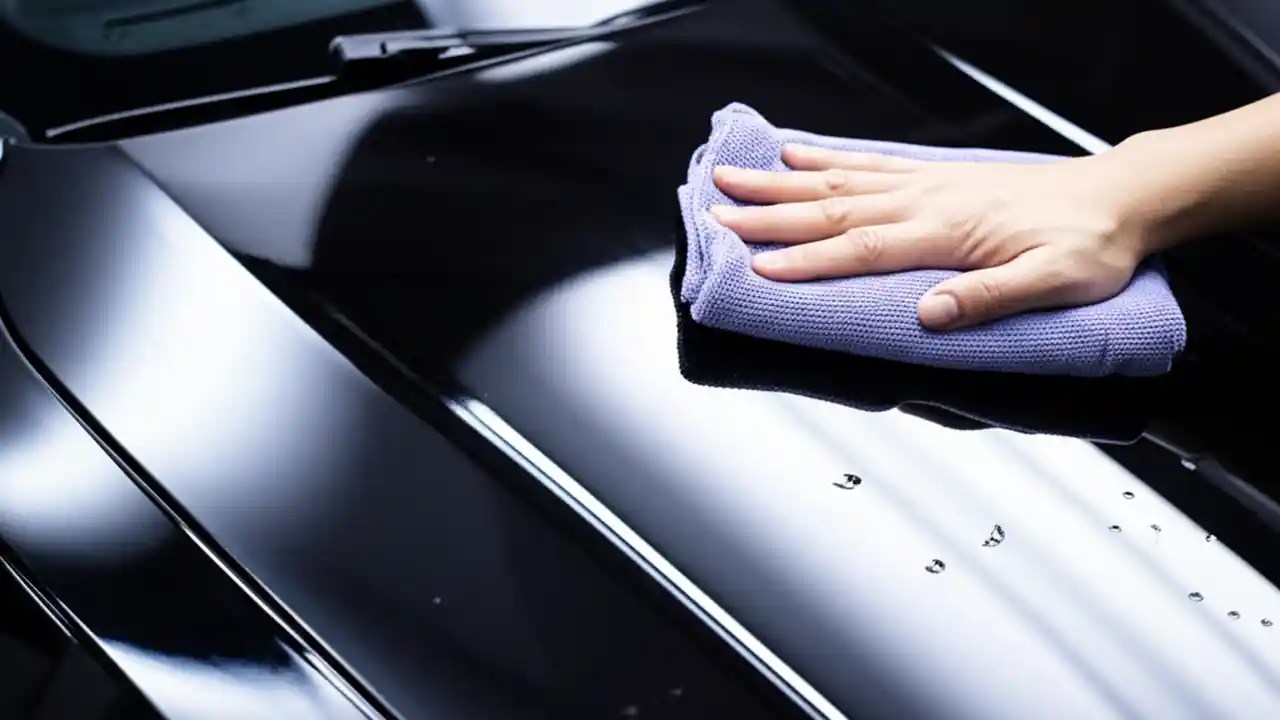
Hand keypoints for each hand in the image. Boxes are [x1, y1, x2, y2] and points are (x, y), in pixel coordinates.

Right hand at [710, 143, 1155, 329]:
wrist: (1118, 199)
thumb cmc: (1089, 246)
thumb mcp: (1055, 284)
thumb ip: (988, 298)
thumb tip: (928, 315)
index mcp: (947, 232)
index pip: (862, 248)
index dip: (808, 260)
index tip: (760, 267)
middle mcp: (926, 201)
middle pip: (833, 208)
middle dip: (770, 214)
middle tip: (718, 214)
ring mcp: (924, 184)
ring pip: (839, 182)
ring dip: (782, 183)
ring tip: (734, 178)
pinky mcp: (931, 177)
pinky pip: (867, 164)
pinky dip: (825, 159)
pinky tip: (797, 155)